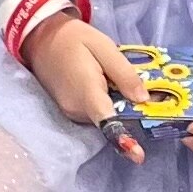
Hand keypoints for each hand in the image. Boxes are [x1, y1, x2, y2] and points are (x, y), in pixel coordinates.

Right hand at [20, 15, 149, 133]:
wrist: (40, 36)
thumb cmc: (72, 38)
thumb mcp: (103, 46)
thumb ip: (124, 73)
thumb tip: (143, 99)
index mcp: (86, 90)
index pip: (105, 120)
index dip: (123, 138)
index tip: (137, 155)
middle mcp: (76, 108)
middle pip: (113, 118)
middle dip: (132, 110)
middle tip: (152, 91)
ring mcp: (71, 111)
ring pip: (105, 116)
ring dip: (118, 104)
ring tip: (120, 79)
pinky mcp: (69, 109)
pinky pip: (95, 112)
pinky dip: (107, 102)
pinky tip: (106, 83)